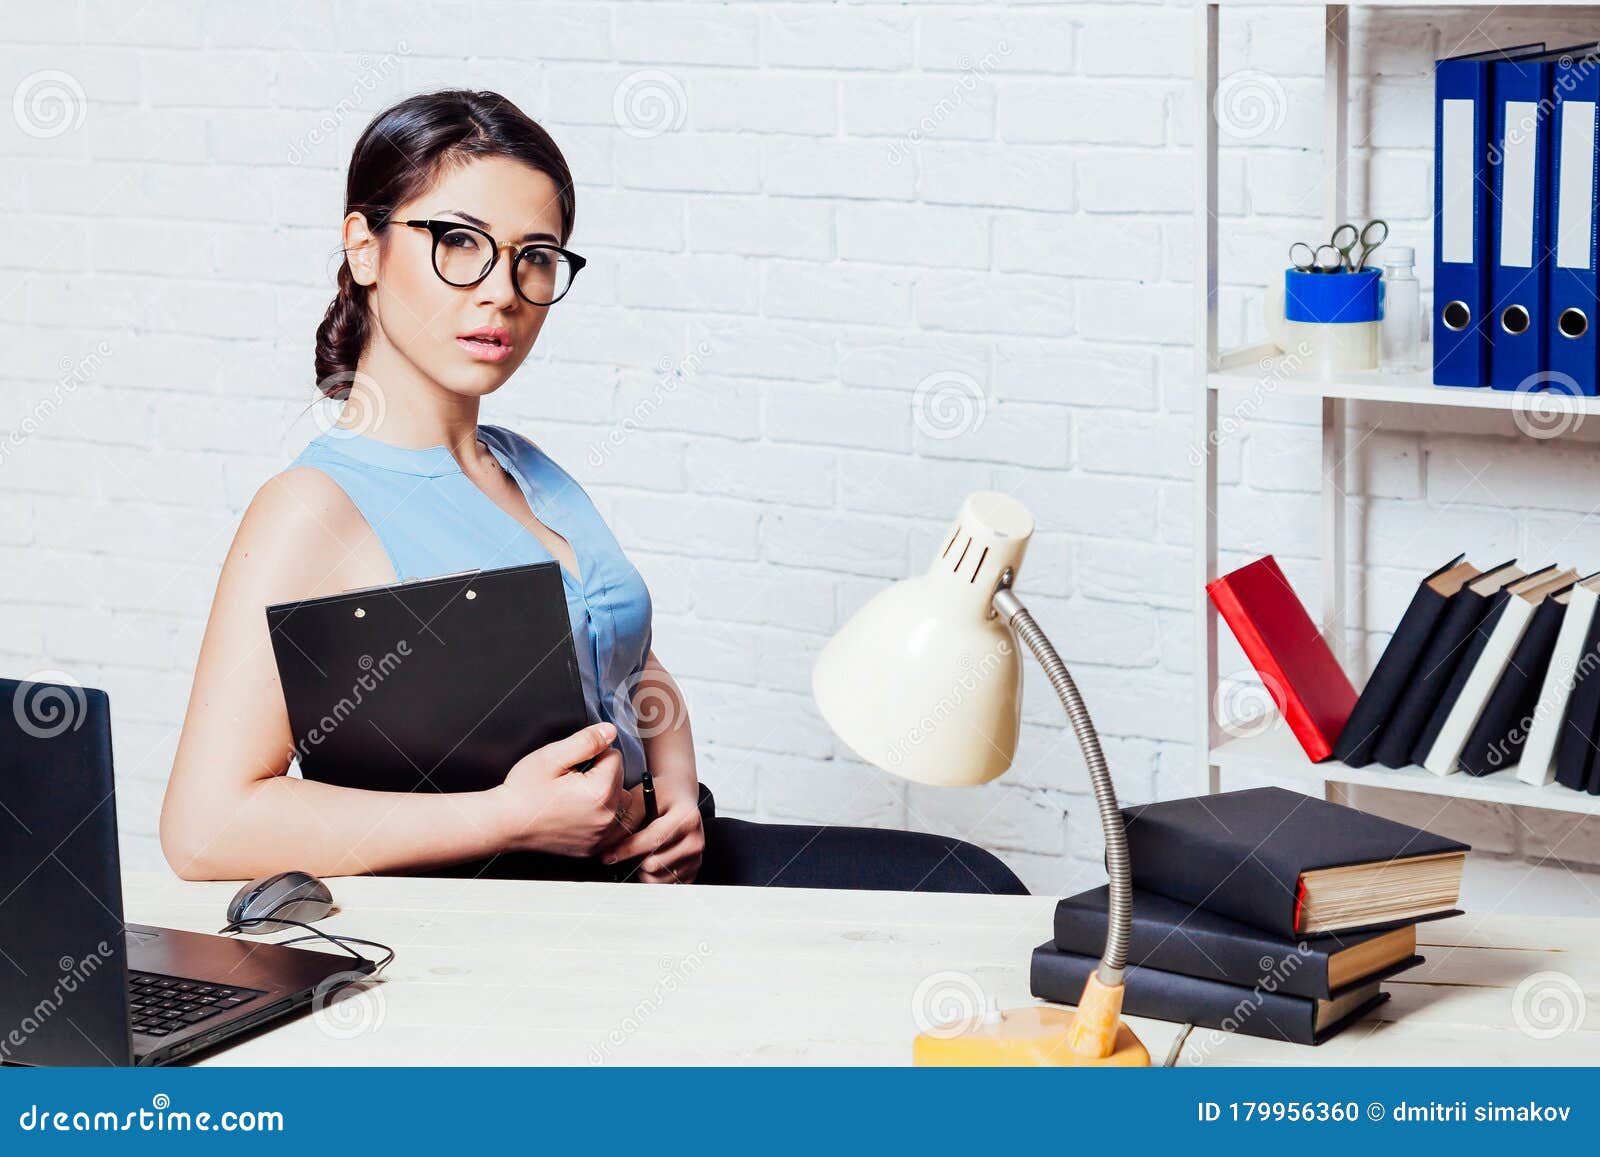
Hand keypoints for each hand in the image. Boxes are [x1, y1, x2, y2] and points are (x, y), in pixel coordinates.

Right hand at [492, 722, 629, 857]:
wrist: (504, 823)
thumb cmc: (523, 791)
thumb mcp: (551, 756)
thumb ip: (586, 741)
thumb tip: (610, 731)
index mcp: (599, 792)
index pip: (615, 757)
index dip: (593, 753)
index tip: (574, 763)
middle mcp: (606, 817)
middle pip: (619, 779)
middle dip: (600, 772)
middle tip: (571, 778)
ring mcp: (600, 836)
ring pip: (619, 801)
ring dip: (605, 793)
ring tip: (577, 794)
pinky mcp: (593, 847)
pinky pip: (611, 826)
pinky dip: (602, 816)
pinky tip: (581, 812)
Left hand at [597, 782, 703, 883]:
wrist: (682, 796)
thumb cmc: (662, 795)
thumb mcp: (643, 797)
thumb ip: (627, 819)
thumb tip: (607, 844)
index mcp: (687, 819)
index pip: (653, 841)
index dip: (626, 850)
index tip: (607, 856)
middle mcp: (696, 841)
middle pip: (653, 865)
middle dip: (633, 858)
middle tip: (628, 846)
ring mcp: (696, 859)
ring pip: (656, 879)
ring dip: (641, 869)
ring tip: (642, 851)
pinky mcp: (692, 872)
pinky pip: (664, 885)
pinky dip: (652, 876)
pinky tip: (651, 859)